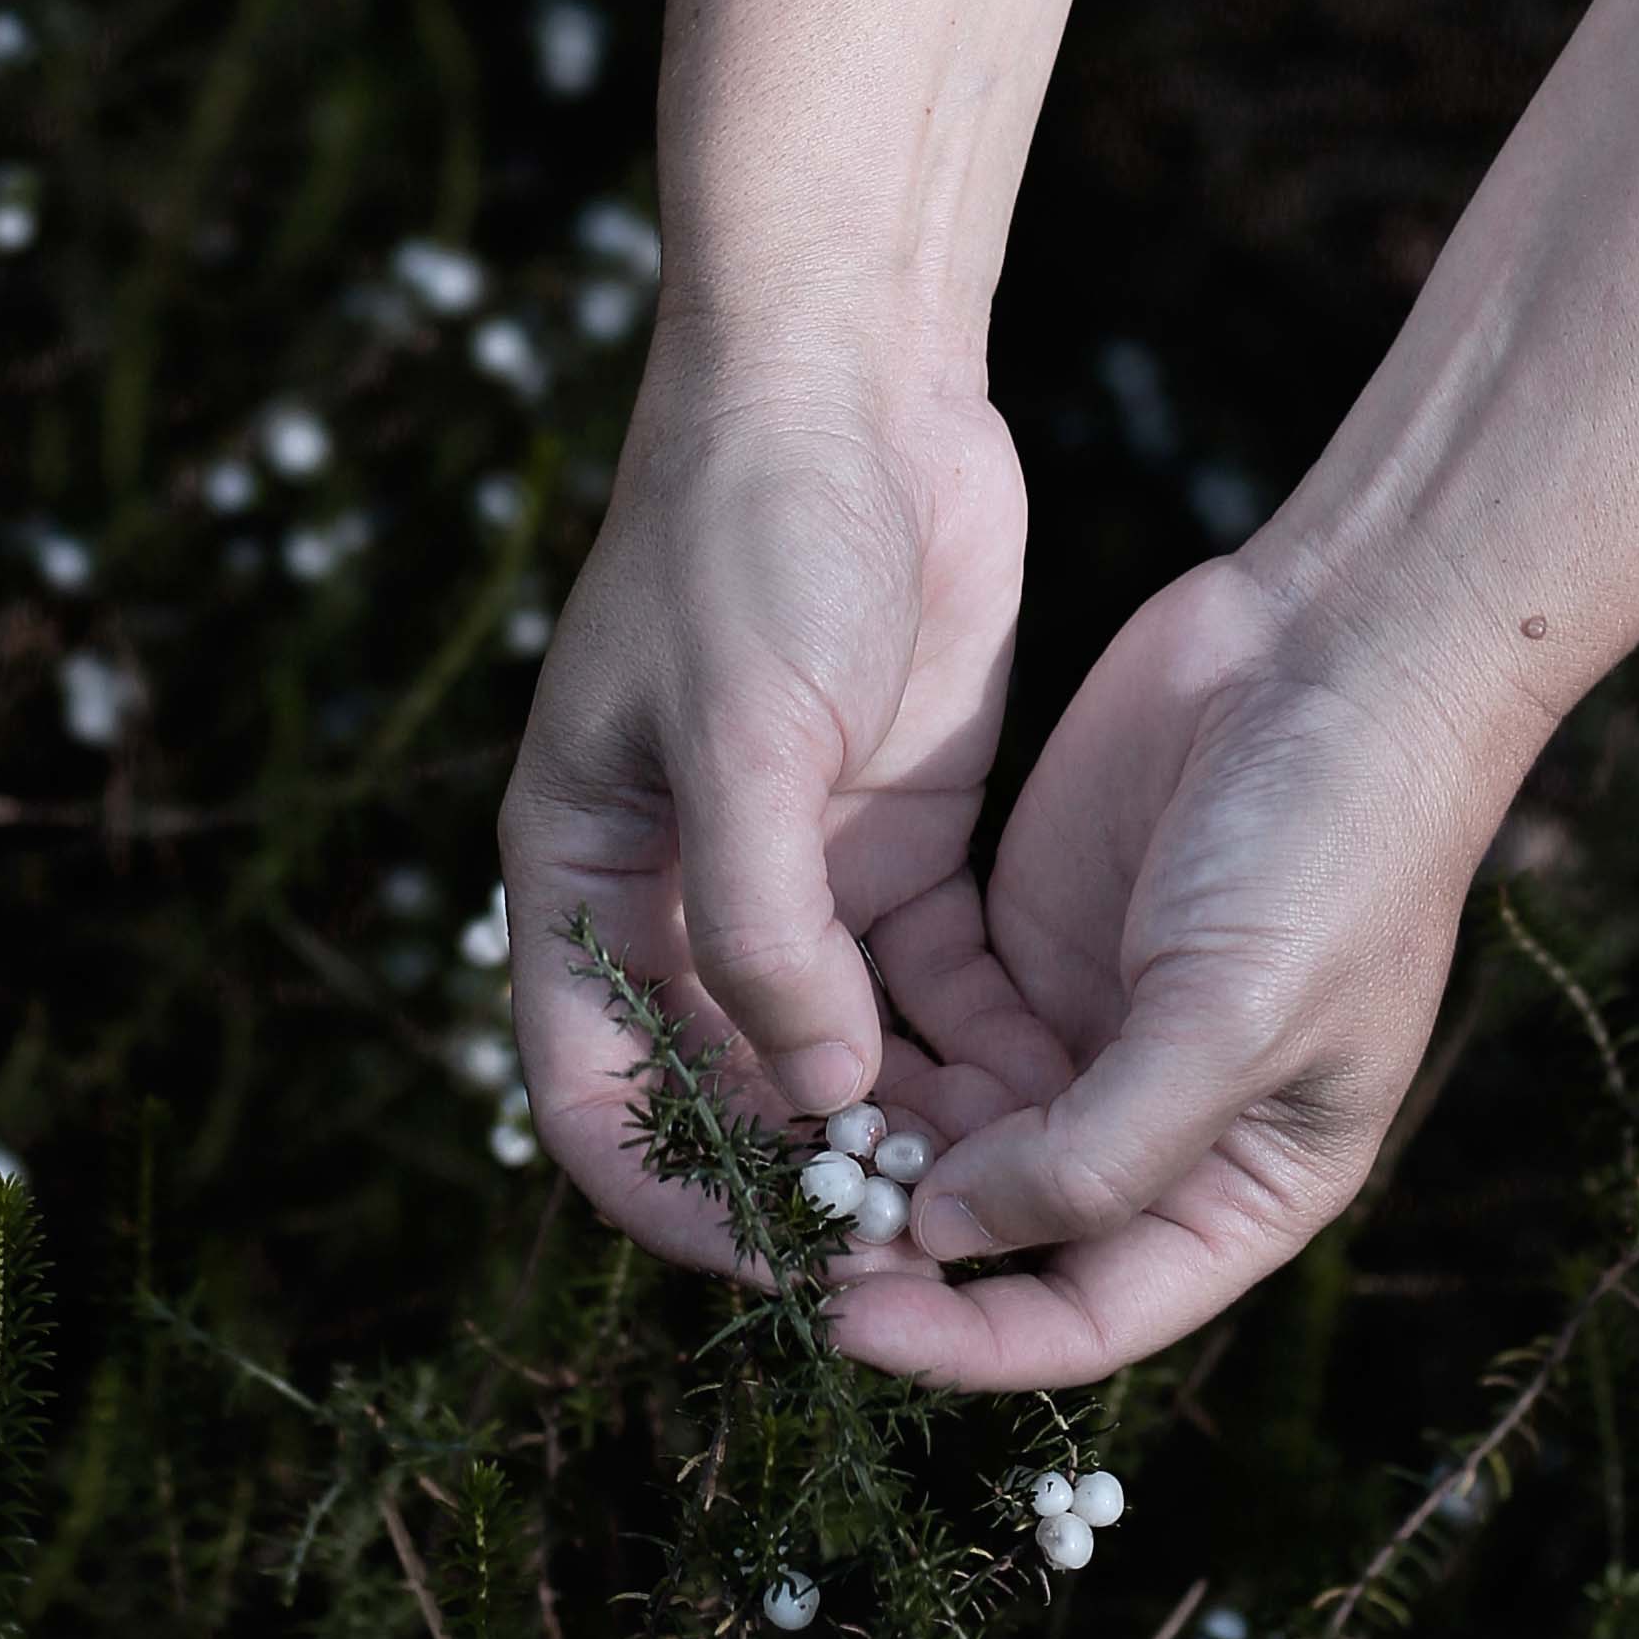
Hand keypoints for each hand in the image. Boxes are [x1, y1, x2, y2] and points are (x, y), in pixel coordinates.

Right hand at [499, 342, 1067, 1272]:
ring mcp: (797, 873)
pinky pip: (928, 992)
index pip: (598, 1102)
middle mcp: (682, 897)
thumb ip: (767, 920)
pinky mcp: (899, 841)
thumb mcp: (747, 728)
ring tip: (998, 1202)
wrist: (849, 378)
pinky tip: (1053, 1107)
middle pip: (726, 1099)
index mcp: (586, 877)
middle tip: (917, 1256)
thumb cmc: (753, 534)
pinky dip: (974, 1053)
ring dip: (904, 1133)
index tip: (783, 1260)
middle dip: (809, 1181)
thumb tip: (823, 1085)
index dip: (676, 1198)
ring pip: (839, 1060)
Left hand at [825, 546, 1496, 1383]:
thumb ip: (1099, 1152)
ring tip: (765, 1151)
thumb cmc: (1331, 848)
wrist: (1340, 648)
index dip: (970, 1340)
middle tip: (778, 1233)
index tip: (846, 1325)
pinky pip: (931, 1035)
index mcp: (1247, 1188)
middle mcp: (1161, 1129)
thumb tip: (950, 1237)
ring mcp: (1088, 1034)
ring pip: (955, 1140)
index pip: (1090, 1315)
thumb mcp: (1231, 1019)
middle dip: (901, 1247)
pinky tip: (788, 1056)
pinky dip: (866, 1055)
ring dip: (871, 1153)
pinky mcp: (1028, 942)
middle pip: (1008, 1239)